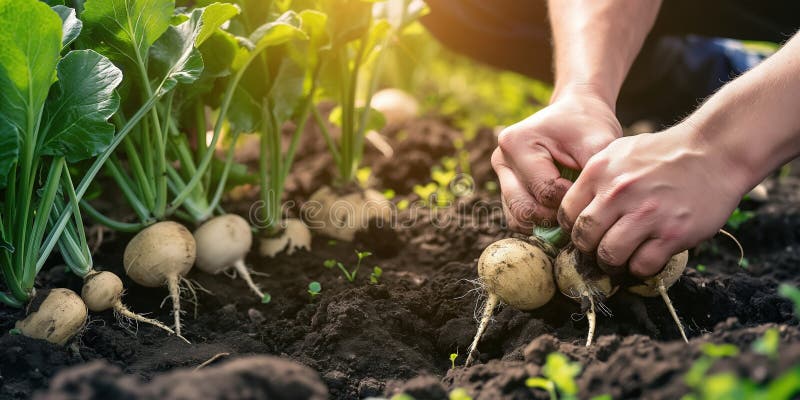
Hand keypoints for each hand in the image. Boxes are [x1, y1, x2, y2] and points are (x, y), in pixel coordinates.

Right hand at [492, 90, 621, 231]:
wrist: (576, 111)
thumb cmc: (589, 126)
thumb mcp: (599, 144)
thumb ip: (593, 177)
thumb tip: (585, 216)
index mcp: (517, 143)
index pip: (545, 192)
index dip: (573, 201)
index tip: (591, 192)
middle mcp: (501, 158)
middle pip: (525, 209)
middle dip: (556, 217)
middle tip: (580, 209)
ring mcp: (500, 174)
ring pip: (517, 217)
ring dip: (544, 223)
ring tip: (569, 211)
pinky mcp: (505, 185)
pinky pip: (516, 217)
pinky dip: (537, 222)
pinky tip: (558, 212)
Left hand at [557, 125, 745, 276]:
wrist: (714, 152)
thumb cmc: (664, 153)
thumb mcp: (620, 152)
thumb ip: (595, 178)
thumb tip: (575, 209)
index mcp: (599, 171)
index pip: (566, 213)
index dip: (572, 229)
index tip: (584, 233)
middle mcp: (618, 193)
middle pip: (584, 238)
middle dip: (588, 250)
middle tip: (599, 250)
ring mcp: (646, 214)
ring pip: (609, 256)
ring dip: (612, 264)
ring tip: (620, 260)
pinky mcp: (672, 233)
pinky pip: (642, 265)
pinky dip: (640, 268)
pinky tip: (646, 257)